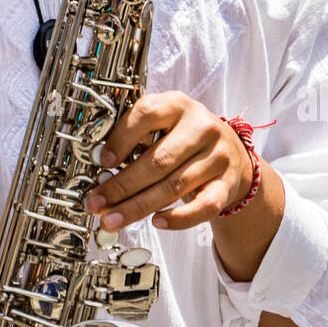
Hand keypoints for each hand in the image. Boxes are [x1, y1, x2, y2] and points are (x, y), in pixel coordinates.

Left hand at [86, 91, 254, 231]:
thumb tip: (102, 167)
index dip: (121, 139)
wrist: (230, 151)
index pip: (147, 114)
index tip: (102, 162)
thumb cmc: (184, 138)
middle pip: (158, 160)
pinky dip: (179, 218)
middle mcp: (201, 127)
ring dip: (138, 207)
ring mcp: (217, 156)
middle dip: (122, 186)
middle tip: (97, 203)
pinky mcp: (227, 184)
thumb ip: (136, 137)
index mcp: (178, 105)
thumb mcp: (163, 123)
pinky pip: (203, 206)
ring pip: (174, 186)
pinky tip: (156, 222)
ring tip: (113, 219)